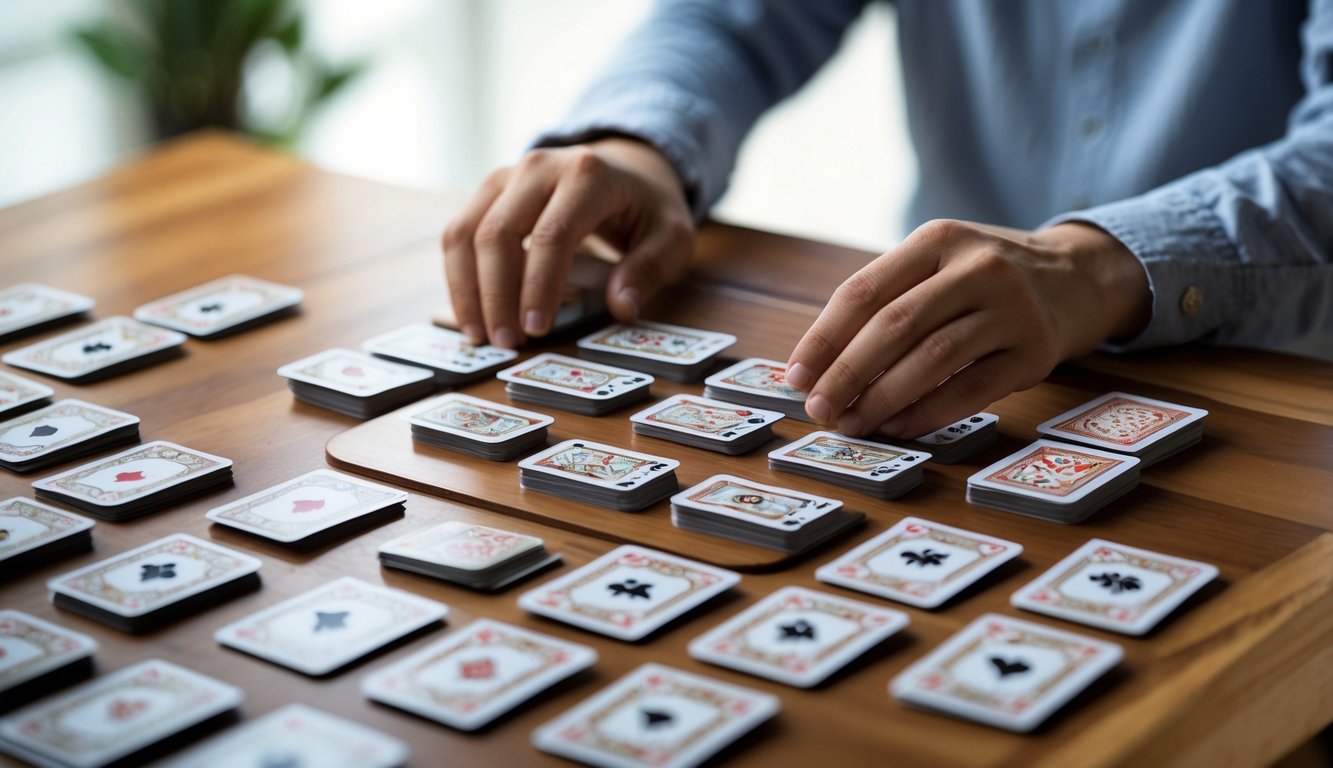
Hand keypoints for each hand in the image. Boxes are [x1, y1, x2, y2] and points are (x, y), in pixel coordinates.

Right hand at [442, 137, 694, 347]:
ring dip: (467, 289)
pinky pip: (459, 234)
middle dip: (496, 294)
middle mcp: (538, 168)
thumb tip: (622, 307)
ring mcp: (507, 176)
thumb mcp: (672, 236)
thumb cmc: (647, 206)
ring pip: (465, 232)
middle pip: (499, 233)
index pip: (552, 235)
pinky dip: (459, 277)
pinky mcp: (488, 191)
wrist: (626, 166)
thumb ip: (649, 269)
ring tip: (481, 336)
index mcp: (586, 175)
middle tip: (506, 343)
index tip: (536, 330)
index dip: (538, 286)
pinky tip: (471, 315)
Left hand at [784, 219, 1150, 437]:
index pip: (864, 291)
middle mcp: (977, 267)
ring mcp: (1011, 308)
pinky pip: (972, 389)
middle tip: (819, 409)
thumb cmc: (983, 279)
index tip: (795, 377)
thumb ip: (885, 302)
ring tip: (854, 423)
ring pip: (932, 359)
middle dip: (847, 374)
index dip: (823, 339)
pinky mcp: (1036, 351)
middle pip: (895, 325)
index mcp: (938, 238)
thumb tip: (815, 366)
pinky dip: (929, 412)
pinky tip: (899, 426)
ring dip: (883, 398)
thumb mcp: (939, 263)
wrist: (1078, 279)